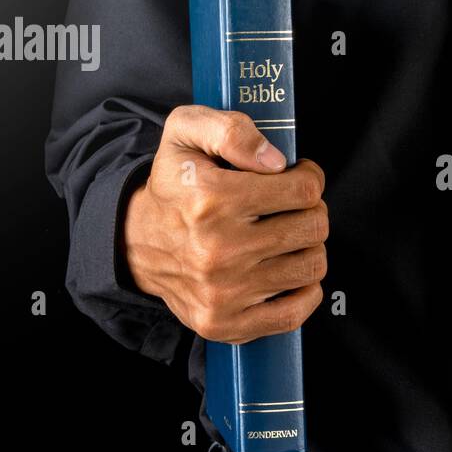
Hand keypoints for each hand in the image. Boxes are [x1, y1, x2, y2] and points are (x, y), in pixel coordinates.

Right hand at [121, 105, 327, 343]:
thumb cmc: (174, 186)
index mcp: (211, 198)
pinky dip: (304, 292)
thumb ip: (230, 129)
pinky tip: (287, 270)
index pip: (304, 189)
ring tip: (287, 237)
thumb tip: (275, 159)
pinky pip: (295, 313)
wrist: (137, 242)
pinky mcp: (225, 323)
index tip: (298, 178)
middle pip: (313, 228)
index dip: (309, 178)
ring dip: (308, 248)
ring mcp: (222, 292)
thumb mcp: (186, 132)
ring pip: (311, 267)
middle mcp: (217, 249)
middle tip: (293, 208)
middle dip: (311, 212)